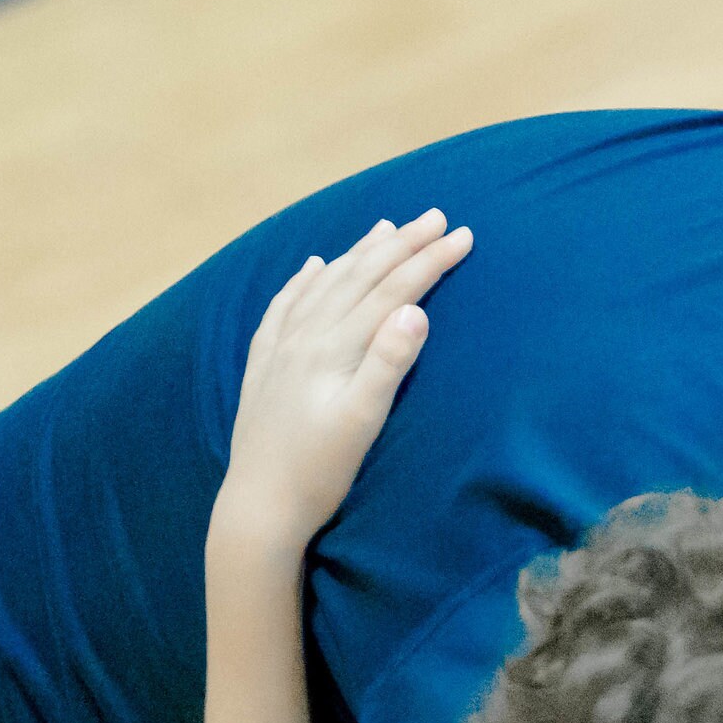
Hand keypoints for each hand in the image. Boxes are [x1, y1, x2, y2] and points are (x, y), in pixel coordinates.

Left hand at [214, 211, 472, 548]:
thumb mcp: (362, 422)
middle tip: (436, 217)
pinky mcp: (265, 363)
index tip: (463, 236)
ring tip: (386, 227)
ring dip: (359, 252)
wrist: (260, 505)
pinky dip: (305, 279)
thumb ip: (388, 364)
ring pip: (326, 283)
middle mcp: (306, 335)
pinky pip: (286, 304)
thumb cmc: (320, 472)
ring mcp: (282, 346)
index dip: (429, 262)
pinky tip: (314, 265)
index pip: (391, 292)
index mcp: (335, 348)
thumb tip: (415, 311)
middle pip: (360, 277)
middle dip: (402, 245)